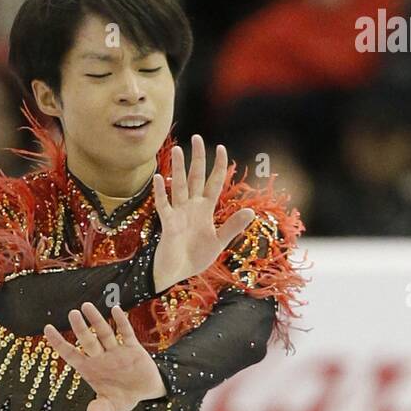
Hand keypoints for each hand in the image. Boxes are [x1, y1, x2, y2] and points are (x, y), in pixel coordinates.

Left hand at [44, 302, 165, 410]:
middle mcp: (101, 357)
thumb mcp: (112, 405)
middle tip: (72, 313)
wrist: (147, 391)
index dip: (59, 342)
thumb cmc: (124, 396)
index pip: (70, 354)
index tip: (47, 328)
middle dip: (80, 328)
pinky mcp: (133, 348)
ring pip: (104, 333)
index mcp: (91, 369)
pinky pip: (125, 333)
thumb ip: (101, 407)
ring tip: (87, 306)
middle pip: (87, 340)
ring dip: (96, 320)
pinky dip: (121, 322)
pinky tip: (115, 310)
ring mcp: (116, 351)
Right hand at [152, 135, 254, 291]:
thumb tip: (251, 211)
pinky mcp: (169, 223)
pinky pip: (164, 205)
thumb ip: (233, 226)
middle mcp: (192, 207)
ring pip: (179, 186)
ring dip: (178, 169)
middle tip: (196, 137)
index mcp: (205, 210)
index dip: (218, 166)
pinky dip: (161, 192)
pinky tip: (158, 178)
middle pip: (195, 177)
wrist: (177, 273)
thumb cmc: (195, 258)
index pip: (213, 182)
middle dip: (197, 158)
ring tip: (178, 150)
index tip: (221, 147)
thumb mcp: (219, 242)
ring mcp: (179, 213)